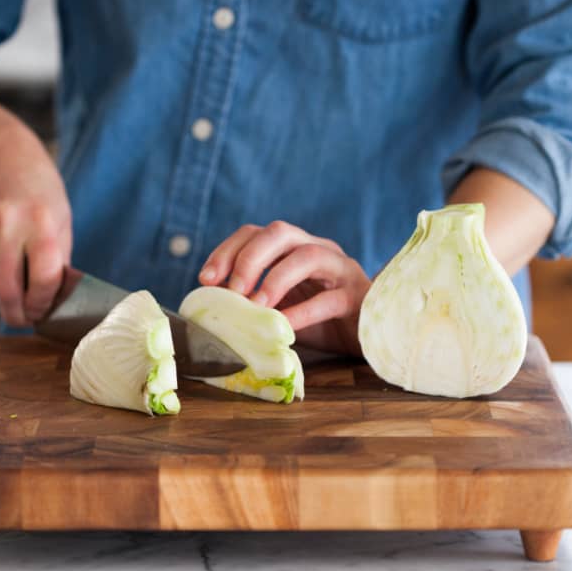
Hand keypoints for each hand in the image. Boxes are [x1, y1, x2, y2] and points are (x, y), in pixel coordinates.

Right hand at [0, 116, 71, 326]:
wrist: (0, 153)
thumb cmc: (39, 190)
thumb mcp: (62, 219)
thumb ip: (58, 260)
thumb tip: (52, 301)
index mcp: (42, 222)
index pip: (42, 279)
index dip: (41, 304)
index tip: (40, 312)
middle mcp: (7, 222)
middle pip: (6, 288)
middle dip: (14, 313)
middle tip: (20, 319)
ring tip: (9, 287)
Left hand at [198, 220, 370, 355]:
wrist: (366, 338)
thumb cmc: (318, 321)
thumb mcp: (279, 307)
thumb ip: (251, 301)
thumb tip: (210, 306)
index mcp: (294, 247)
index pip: (256, 232)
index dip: (227, 250)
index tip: (205, 278)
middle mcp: (317, 248)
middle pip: (281, 233)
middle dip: (249, 258)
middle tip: (231, 291)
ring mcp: (340, 269)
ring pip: (309, 255)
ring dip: (275, 278)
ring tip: (256, 306)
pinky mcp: (357, 296)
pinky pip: (329, 299)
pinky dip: (302, 312)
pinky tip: (284, 328)